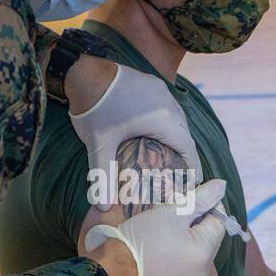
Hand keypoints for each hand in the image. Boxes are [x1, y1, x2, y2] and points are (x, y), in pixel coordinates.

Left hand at [67, 62, 201, 204]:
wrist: (82, 70)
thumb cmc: (94, 107)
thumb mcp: (99, 144)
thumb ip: (103, 175)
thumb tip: (103, 206)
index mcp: (163, 119)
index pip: (188, 149)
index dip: (193, 169)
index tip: (191, 185)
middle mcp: (168, 104)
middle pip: (186, 135)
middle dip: (185, 157)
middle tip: (179, 178)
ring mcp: (161, 92)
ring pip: (178, 121)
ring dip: (176, 139)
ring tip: (169, 160)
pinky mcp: (152, 85)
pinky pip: (168, 109)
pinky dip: (167, 125)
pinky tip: (154, 136)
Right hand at [83, 179, 225, 275]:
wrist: (111, 272)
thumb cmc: (143, 239)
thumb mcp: (172, 213)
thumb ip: (200, 198)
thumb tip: (222, 186)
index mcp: (205, 255)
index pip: (219, 222)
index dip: (206, 204)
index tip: (186, 197)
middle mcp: (202, 272)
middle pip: (207, 235)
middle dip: (193, 218)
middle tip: (171, 208)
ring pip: (193, 246)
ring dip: (183, 231)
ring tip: (162, 222)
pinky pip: (181, 259)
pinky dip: (174, 246)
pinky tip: (157, 239)